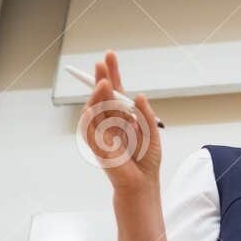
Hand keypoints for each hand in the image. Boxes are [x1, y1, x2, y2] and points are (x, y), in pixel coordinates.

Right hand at [81, 50, 162, 199]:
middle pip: (103, 96)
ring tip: (102, 81)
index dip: (112, 74)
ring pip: (95, 108)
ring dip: (97, 94)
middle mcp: (111, 121)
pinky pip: (89, 128)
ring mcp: (102, 132)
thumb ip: (145, 114)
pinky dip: (90, 115)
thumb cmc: (147, 160)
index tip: (109, 56)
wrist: (142, 184)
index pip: (116, 90)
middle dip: (101, 78)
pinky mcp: (97, 146)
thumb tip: (138, 95)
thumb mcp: (151, 132)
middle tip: (101, 61)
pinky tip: (93, 103)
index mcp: (123, 116)